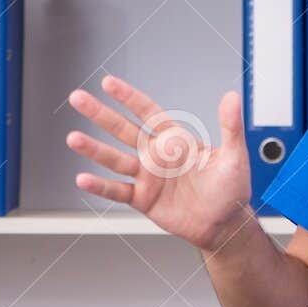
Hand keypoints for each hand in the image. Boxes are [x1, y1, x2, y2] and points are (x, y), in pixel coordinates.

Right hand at [66, 74, 253, 252]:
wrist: (225, 223)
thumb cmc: (231, 190)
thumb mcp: (234, 156)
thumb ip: (230, 127)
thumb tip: (231, 97)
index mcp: (174, 140)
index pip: (148, 112)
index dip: (129, 98)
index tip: (108, 82)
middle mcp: (155, 156)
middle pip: (123, 130)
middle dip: (100, 114)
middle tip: (77, 98)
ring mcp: (147, 177)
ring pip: (115, 159)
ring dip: (94, 149)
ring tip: (73, 138)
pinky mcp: (143, 199)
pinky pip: (118, 191)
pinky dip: (100, 186)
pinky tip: (83, 179)